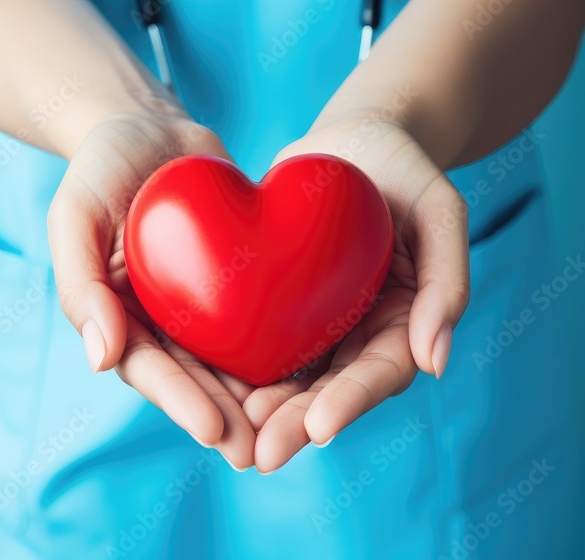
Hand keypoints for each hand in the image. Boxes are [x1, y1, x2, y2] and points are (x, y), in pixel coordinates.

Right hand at [48, 108, 260, 469]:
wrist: (147, 126)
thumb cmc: (100, 168)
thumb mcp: (74, 216)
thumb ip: (80, 285)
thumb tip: (101, 360)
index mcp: (115, 316)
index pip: (148, 368)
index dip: (180, 401)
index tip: (216, 431)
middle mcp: (156, 320)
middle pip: (193, 378)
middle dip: (225, 418)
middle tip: (261, 453)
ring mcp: (194, 304)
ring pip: (228, 360)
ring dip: (256, 399)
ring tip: (292, 431)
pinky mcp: (233, 282)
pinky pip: (256, 319)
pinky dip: (280, 347)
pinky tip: (315, 371)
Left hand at [246, 116, 469, 472]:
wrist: (351, 141)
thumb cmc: (404, 167)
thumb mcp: (440, 208)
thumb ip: (446, 281)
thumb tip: (435, 363)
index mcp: (403, 321)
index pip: (379, 374)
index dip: (351, 402)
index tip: (320, 427)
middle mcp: (358, 333)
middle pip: (329, 390)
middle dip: (297, 425)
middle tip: (263, 456)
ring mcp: (317, 323)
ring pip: (289, 378)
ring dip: (263, 411)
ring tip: (231, 435)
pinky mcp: (277, 306)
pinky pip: (256, 342)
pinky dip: (235, 369)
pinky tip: (207, 388)